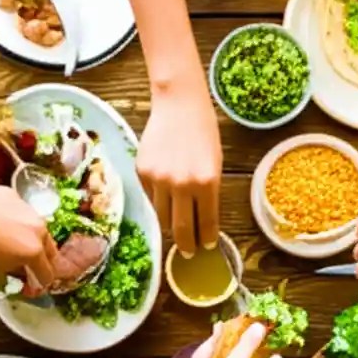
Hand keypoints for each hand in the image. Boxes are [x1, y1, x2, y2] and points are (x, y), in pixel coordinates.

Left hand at [0, 183, 57, 289]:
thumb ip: (16, 269)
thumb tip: (23, 270)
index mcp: (34, 251)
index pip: (47, 274)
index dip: (38, 284)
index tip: (29, 286)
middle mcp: (38, 228)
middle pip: (50, 251)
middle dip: (40, 261)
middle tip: (25, 267)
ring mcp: (28, 209)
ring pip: (36, 229)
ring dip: (29, 240)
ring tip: (9, 243)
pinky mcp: (15, 194)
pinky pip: (21, 213)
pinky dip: (15, 222)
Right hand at [137, 87, 221, 256]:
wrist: (179, 104)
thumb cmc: (203, 131)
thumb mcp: (215, 163)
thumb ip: (208, 192)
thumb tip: (201, 221)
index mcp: (206, 182)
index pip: (206, 222)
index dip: (207, 239)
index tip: (206, 247)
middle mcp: (182, 184)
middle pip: (181, 228)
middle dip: (187, 245)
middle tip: (189, 252)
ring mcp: (159, 179)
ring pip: (162, 217)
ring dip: (170, 226)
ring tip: (176, 229)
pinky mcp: (142, 173)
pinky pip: (150, 197)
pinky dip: (158, 201)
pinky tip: (164, 195)